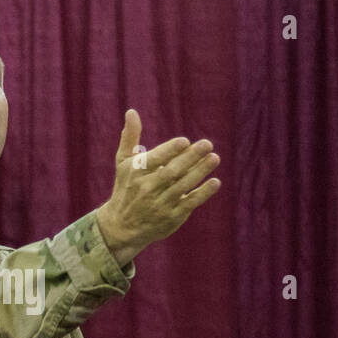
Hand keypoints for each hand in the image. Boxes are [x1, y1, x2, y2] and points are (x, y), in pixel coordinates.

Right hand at [96, 109, 221, 265]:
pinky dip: (203, 193)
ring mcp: (160, 204)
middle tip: (207, 144)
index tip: (184, 141)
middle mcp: (147, 189)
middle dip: (190, 158)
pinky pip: (189, 203)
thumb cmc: (125, 188)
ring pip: (182, 186)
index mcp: (136, 173)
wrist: (122, 226)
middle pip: (171, 171)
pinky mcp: (171, 217)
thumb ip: (130, 138)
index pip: (154, 160)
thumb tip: (131, 111)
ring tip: (214, 157)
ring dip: (200, 172)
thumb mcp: (123, 163)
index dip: (169, 151)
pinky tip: (215, 181)